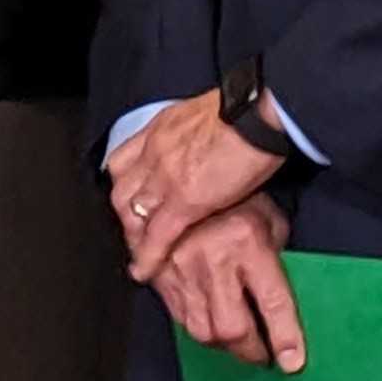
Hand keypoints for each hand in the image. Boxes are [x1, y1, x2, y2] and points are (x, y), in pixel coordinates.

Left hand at [109, 90, 286, 280]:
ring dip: (134, 237)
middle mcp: (154, 151)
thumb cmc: (247, 110)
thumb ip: (195, 135)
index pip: (123, 163)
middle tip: (133, 236)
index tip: (131, 205)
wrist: (259, 113)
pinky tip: (145, 270)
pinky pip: (158, 233)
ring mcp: (166, 176)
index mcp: (160, 129)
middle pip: (122, 191)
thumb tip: (203, 146)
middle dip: (125, 217)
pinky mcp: (185, 199)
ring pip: (134, 213)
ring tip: (140, 256)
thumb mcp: (207, 116)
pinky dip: (148, 254)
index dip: (125, 188)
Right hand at [149, 196, 303, 371]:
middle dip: (250, 351)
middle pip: (232, 327)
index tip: (292, 363)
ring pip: (202, 329)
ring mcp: (183, 267)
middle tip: (262, 353)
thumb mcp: (268, 222)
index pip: (273, 302)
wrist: (182, 176)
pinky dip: (197, 327)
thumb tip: (278, 305)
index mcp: (249, 243)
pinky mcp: (160, 272)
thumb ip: (275, 261)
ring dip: (223, 344)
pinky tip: (209, 321)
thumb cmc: (236, 199)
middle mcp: (214, 259)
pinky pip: (178, 316)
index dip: (284, 338)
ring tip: (236, 340)